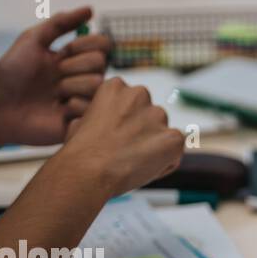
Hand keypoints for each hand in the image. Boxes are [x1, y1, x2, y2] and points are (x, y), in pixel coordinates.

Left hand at [0, 7, 112, 146]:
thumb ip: (60, 23)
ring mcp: (83, 99)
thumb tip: (91, 9)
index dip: (86, 45)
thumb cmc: (12, 73)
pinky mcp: (81, 121)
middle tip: (53, 77)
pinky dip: (71, 108)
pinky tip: (56, 111)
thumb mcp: (33, 40)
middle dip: (73, 67)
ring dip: (70, 87)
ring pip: (97, 85)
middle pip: (100, 63)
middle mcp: (81, 77)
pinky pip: (90, 109)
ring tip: (53, 96)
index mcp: (72, 58)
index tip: (65, 51)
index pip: (101, 44)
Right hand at [55, 77, 184, 197]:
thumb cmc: (81, 151)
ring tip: (132, 162)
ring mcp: (158, 115)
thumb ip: (103, 115)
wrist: (89, 170)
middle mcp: (140, 94)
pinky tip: (144, 169)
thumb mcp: (82, 121)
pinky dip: (166, 163)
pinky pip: (175, 152)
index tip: (113, 138)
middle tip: (125, 152)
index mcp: (116, 87)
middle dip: (143, 133)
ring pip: (163, 134)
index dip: (125, 125)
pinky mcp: (173, 137)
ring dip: (155, 147)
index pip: (133, 105)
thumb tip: (107, 122)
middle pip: (151, 116)